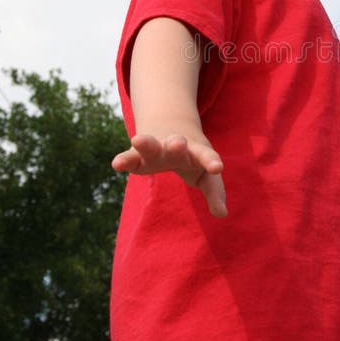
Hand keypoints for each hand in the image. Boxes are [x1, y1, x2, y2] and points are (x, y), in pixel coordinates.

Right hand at [112, 133, 226, 217]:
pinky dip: (124, 160)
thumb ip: (214, 191)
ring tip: (137, 140)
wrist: (169, 126)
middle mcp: (176, 147)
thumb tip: (222, 214)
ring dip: (146, 143)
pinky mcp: (137, 155)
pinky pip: (130, 158)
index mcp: (197, 152)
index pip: (206, 157)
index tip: (217, 168)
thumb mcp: (205, 173)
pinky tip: (116, 164)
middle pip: (176, 145)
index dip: (211, 162)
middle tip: (177, 143)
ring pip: (151, 146)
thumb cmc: (192, 158)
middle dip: (176, 144)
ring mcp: (156, 149)